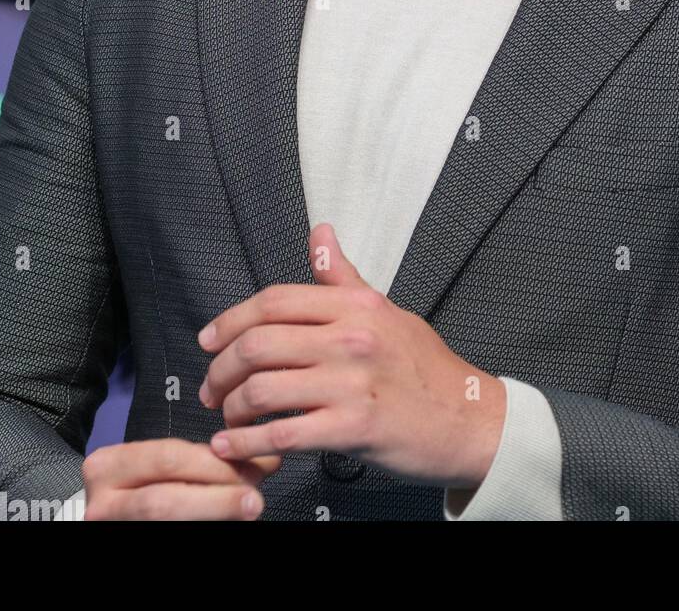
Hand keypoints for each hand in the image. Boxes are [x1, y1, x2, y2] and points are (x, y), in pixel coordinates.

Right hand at [81, 437, 281, 520]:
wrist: (113, 516)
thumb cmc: (140, 487)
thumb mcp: (161, 466)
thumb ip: (202, 460)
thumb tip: (259, 460)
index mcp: (109, 466)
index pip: (168, 458)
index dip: (216, 462)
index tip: (255, 464)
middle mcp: (102, 502)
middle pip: (164, 498)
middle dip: (216, 495)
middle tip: (254, 496)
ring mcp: (112, 527)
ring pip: (164, 519)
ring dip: (214, 511)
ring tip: (247, 508)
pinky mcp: (122, 543)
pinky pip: (167, 533)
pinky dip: (203, 525)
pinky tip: (227, 522)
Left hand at [196, 222, 505, 488]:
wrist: (469, 420)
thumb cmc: (426, 369)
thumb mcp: (385, 312)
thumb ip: (343, 278)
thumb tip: (320, 233)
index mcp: (356, 307)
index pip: (274, 301)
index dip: (230, 320)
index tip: (209, 339)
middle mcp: (351, 338)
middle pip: (258, 343)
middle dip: (220, 368)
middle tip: (212, 386)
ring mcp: (352, 383)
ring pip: (263, 389)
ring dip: (231, 407)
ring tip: (226, 418)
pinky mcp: (353, 428)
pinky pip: (283, 433)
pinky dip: (248, 442)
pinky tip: (234, 446)